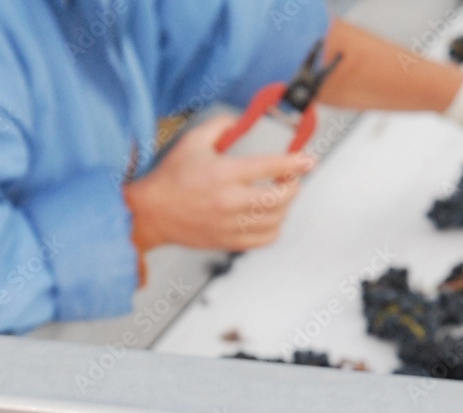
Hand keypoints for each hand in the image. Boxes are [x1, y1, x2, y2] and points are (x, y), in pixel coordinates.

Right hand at [124, 115, 313, 253]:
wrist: (153, 213)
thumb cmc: (171, 178)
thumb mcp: (193, 140)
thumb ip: (221, 125)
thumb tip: (243, 119)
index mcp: (224, 174)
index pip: (270, 167)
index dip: (295, 163)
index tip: (309, 160)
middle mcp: (230, 202)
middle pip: (279, 198)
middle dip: (293, 186)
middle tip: (292, 178)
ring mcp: (230, 225)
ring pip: (275, 221)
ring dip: (285, 207)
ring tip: (281, 197)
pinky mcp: (228, 242)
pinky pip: (264, 239)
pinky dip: (274, 228)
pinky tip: (270, 218)